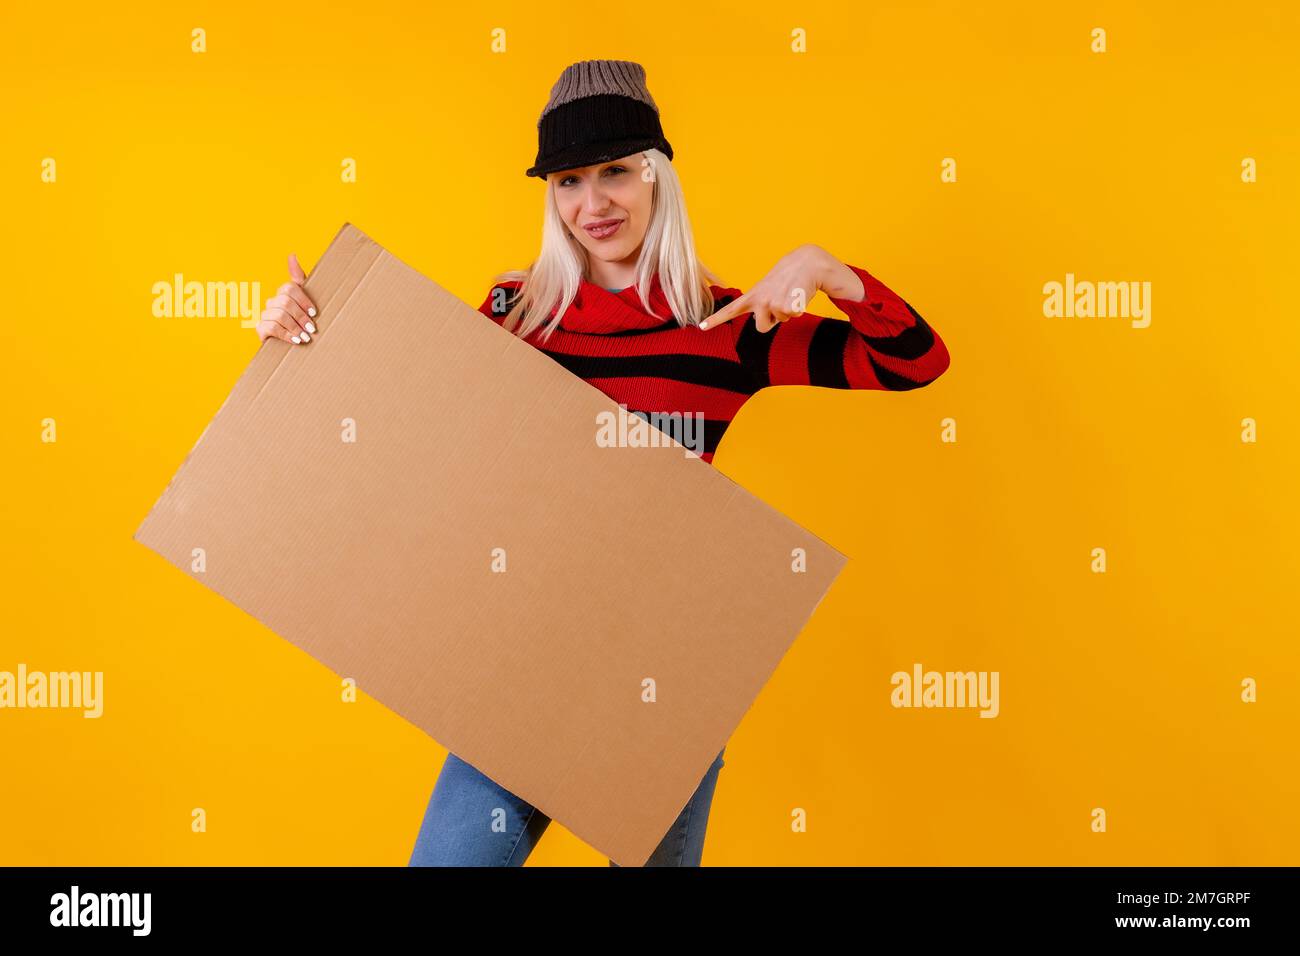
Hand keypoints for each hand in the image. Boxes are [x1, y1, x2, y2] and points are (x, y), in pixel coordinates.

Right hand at [256, 253, 318, 344]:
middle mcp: (273, 302)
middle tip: (312, 329)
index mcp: (284, 294)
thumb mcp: (305, 301)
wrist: (293, 346)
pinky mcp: (260, 328)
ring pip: (279, 315)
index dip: (303, 300)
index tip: (314, 314)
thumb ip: (299, 278)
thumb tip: (291, 254)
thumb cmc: (302, 321)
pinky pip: (271, 327)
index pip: (290, 288)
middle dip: (300, 316)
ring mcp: (265, 315)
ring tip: (305, 337)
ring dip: (295, 327)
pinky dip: (286, 335)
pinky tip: (295, 341)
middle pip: (285, 302)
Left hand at [699, 244, 862, 332]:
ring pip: (780, 322)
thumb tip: (760, 323)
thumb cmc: (788, 278)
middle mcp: (759, 299)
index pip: (730, 309)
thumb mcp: (769, 289)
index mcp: (753, 295)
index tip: (702, 327)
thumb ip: (761, 304)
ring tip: (791, 294)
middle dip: (773, 320)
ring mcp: (772, 303)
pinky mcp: (787, 306)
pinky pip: (793, 317)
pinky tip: (798, 295)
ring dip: (788, 312)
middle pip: (762, 327)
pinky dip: (798, 309)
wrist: (807, 263)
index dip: (716, 319)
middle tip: (781, 300)